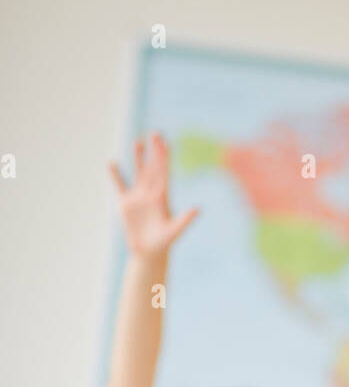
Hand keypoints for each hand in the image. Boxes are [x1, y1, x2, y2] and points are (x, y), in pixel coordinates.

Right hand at [109, 132, 198, 257]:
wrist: (149, 253)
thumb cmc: (164, 243)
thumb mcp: (174, 232)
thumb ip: (185, 220)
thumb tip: (198, 209)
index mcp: (162, 197)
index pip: (164, 173)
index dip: (165, 158)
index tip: (166, 143)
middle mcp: (151, 193)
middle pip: (153, 168)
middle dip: (154, 151)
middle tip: (156, 133)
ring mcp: (138, 197)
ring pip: (138, 173)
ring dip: (138, 158)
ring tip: (138, 141)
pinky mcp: (125, 204)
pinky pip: (120, 186)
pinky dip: (116, 176)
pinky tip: (112, 163)